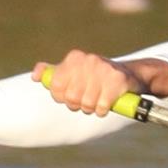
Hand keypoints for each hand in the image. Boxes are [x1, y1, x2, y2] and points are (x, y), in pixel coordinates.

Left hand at [34, 51, 167, 115]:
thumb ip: (54, 73)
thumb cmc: (99, 78)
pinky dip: (103, 110)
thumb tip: (35, 76)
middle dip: (78, 105)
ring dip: (91, 108)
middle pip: (71, 97)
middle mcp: (88, 60)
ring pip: (86, 103)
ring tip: (97, 102)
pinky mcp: (117, 81)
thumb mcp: (76, 72)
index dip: (62, 96)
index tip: (71, 95)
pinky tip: (107, 104)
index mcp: (75, 58)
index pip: (55, 85)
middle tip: (86, 101)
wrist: (132, 75)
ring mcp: (104, 69)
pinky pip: (101, 106)